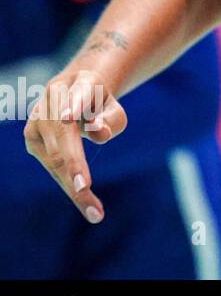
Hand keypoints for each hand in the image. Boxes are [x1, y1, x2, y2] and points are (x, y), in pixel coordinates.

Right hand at [22, 68, 127, 223]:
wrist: (74, 90)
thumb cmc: (100, 103)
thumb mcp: (113, 108)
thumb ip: (110, 119)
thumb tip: (98, 132)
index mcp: (78, 84)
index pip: (79, 95)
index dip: (74, 105)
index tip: (69, 116)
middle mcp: (52, 101)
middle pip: (63, 138)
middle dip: (75, 167)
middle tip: (87, 190)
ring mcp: (37, 121)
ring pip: (54, 158)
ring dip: (73, 186)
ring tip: (94, 211)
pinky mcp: (32, 139)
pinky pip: (53, 166)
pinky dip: (69, 184)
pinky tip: (85, 204)